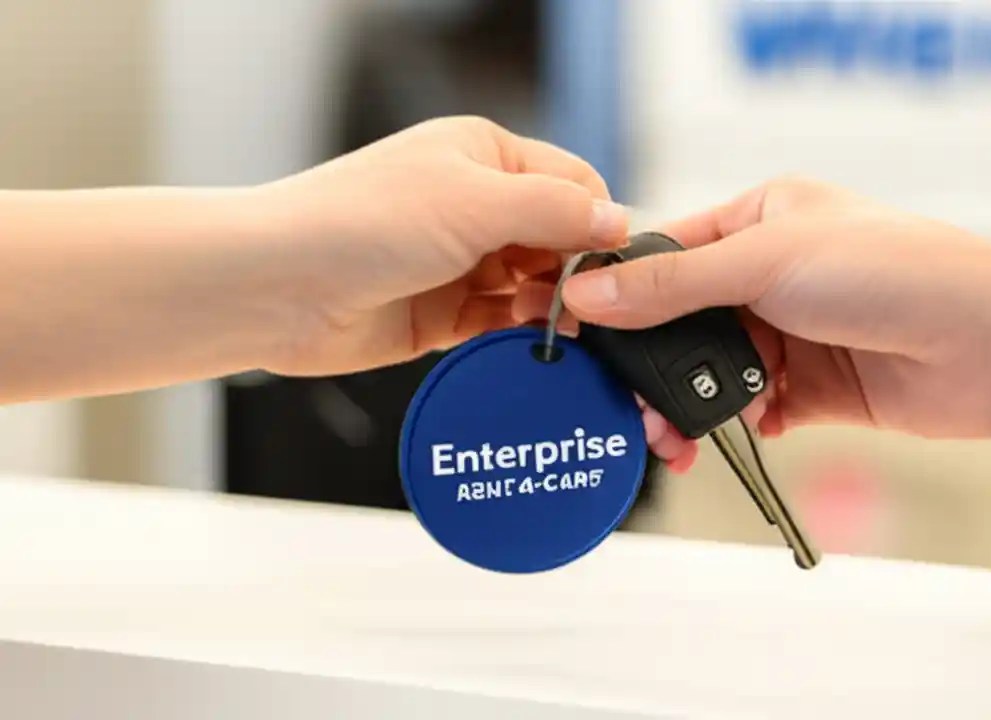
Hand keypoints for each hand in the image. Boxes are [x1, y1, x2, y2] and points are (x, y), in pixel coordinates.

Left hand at [256, 116, 627, 375]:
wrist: (276, 287)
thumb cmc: (355, 222)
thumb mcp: (475, 201)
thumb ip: (555, 210)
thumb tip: (617, 221)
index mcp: (482, 156)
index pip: (571, 182)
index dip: (595, 221)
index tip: (609, 262)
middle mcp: (473, 206)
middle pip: (557, 241)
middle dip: (572, 272)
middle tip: (579, 303)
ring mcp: (456, 262)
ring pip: (532, 287)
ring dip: (547, 307)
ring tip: (548, 324)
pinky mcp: (441, 315)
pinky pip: (500, 325)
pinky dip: (518, 334)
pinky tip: (525, 342)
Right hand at [557, 178, 990, 470]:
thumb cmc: (898, 271)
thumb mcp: (771, 261)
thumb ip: (676, 286)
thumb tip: (592, 295)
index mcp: (761, 217)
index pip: (666, 253)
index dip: (620, 294)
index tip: (579, 333)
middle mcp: (772, 272)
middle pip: (681, 322)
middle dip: (651, 366)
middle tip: (626, 405)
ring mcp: (791, 332)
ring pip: (709, 372)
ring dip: (687, 404)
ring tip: (671, 437)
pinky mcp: (812, 388)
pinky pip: (749, 409)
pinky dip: (732, 425)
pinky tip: (724, 436)